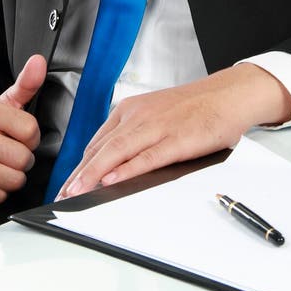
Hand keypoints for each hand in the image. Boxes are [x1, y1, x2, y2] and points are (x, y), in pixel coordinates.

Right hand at [0, 54, 46, 204]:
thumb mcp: (8, 102)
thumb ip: (27, 83)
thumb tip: (39, 61)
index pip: (31, 131)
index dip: (31, 137)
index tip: (19, 135)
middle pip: (23, 159)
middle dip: (24, 158)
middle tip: (11, 151)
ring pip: (13, 180)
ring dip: (14, 176)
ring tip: (3, 164)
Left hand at [57, 63, 290, 199]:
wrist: (228, 95)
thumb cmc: (196, 108)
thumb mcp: (157, 116)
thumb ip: (135, 137)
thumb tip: (113, 166)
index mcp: (132, 109)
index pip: (98, 141)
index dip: (79, 166)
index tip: (67, 184)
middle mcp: (139, 115)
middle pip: (102, 148)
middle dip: (79, 174)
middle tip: (62, 195)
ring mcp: (157, 126)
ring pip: (118, 152)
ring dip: (94, 174)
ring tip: (77, 192)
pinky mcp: (177, 138)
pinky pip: (147, 157)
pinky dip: (127, 169)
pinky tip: (112, 181)